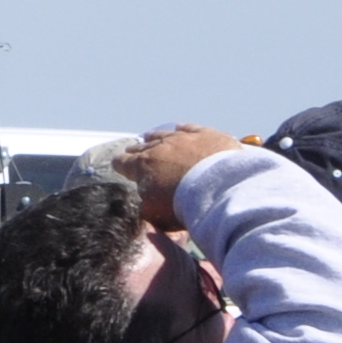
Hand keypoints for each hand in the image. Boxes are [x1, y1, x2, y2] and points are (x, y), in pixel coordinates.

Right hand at [112, 126, 240, 228]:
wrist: (221, 188)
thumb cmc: (184, 205)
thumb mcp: (155, 214)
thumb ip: (144, 207)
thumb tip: (142, 205)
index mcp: (142, 165)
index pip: (123, 162)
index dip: (121, 165)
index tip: (120, 167)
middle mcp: (159, 147)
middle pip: (142, 146)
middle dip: (137, 151)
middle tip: (133, 152)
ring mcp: (183, 138)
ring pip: (164, 134)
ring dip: (156, 137)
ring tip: (150, 136)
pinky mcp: (206, 135)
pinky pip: (190, 128)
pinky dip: (184, 130)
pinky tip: (181, 128)